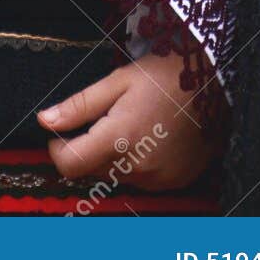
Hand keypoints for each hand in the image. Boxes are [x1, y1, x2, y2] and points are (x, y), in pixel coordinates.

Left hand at [36, 52, 223, 190]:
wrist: (215, 84)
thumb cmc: (163, 77)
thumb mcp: (117, 81)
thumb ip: (79, 105)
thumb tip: (44, 120)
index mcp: (119, 139)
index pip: (69, 165)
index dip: (58, 148)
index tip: (62, 132)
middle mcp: (137, 168)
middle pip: (91, 170)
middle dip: (87, 148)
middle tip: (102, 119)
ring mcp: (158, 179)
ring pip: (115, 176)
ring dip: (113, 157)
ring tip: (131, 124)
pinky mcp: (174, 183)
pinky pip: (141, 181)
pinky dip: (136, 164)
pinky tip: (149, 138)